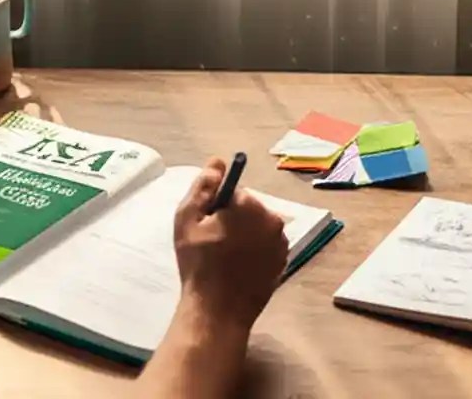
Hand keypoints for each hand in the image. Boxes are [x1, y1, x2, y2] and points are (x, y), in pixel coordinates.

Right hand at [174, 157, 289, 333]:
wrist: (217, 310)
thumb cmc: (198, 264)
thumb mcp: (187, 219)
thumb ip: (202, 186)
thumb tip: (217, 162)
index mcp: (250, 205)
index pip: (233, 192)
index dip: (217, 207)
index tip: (207, 226)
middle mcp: (272, 219)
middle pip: (248, 208)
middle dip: (233, 219)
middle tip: (213, 243)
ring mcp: (281, 242)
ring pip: (258, 227)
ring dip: (245, 235)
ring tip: (226, 257)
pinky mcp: (284, 262)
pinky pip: (267, 245)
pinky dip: (256, 251)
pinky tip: (240, 267)